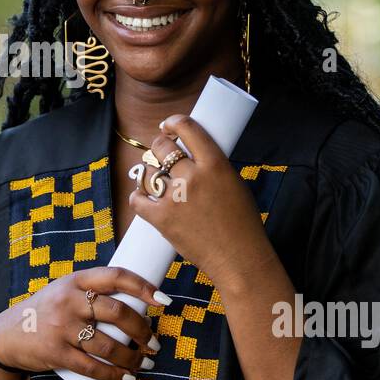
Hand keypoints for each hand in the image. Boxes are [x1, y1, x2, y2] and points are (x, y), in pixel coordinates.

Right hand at [0, 266, 169, 379]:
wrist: (7, 335)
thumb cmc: (46, 311)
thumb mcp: (64, 291)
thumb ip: (92, 292)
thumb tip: (138, 302)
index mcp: (75, 280)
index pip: (116, 276)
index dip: (144, 286)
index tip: (164, 300)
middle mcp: (69, 301)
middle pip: (118, 313)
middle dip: (143, 330)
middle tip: (154, 341)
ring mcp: (62, 328)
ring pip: (109, 345)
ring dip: (133, 357)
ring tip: (145, 362)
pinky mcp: (57, 354)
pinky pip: (92, 367)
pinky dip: (114, 375)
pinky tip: (127, 377)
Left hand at [128, 114, 272, 290]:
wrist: (239, 257)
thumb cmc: (241, 222)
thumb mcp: (234, 184)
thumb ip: (213, 167)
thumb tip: (190, 155)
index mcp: (215, 164)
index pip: (188, 128)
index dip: (174, 122)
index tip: (169, 125)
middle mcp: (193, 178)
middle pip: (162, 147)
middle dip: (159, 145)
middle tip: (161, 152)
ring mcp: (175, 198)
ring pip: (149, 172)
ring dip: (151, 174)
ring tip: (157, 180)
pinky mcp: (162, 219)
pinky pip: (138, 199)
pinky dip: (139, 197)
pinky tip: (145, 197)